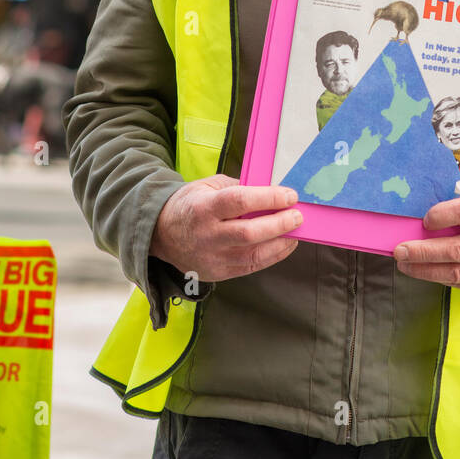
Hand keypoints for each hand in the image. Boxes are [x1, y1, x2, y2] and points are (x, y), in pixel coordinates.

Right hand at [149, 175, 301, 282]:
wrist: (161, 234)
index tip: (289, 195)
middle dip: (279, 224)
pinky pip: (252, 267)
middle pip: (249, 233)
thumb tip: (269, 189)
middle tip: (298, 215)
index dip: (267, 198)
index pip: (239, 201)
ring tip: (296, 231)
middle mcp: (208, 235)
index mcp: (204, 207)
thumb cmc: (189, 204)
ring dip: (281, 243)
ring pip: (254, 255)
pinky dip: (273, 256)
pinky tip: (285, 244)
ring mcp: (213, 257)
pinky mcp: (219, 273)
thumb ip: (237, 187)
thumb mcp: (207, 185)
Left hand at [393, 198, 459, 296]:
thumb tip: (430, 222)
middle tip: (400, 251)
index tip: (424, 221)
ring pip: (457, 274)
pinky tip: (429, 273)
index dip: (441, 216)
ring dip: (426, 271)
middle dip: (423, 252)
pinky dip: (444, 279)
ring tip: (406, 265)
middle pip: (456, 250)